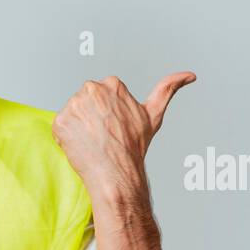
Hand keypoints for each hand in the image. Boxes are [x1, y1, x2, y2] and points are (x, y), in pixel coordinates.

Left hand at [52, 72, 195, 200]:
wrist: (117, 174)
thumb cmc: (135, 147)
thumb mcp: (154, 115)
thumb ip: (168, 89)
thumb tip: (190, 75)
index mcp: (112, 84)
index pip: (103, 95)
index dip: (109, 113)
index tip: (115, 128)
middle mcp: (91, 89)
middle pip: (86, 101)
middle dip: (93, 117)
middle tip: (104, 137)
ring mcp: (73, 105)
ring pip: (73, 113)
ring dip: (80, 126)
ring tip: (94, 142)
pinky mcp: (60, 121)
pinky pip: (61, 127)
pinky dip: (68, 137)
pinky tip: (82, 146)